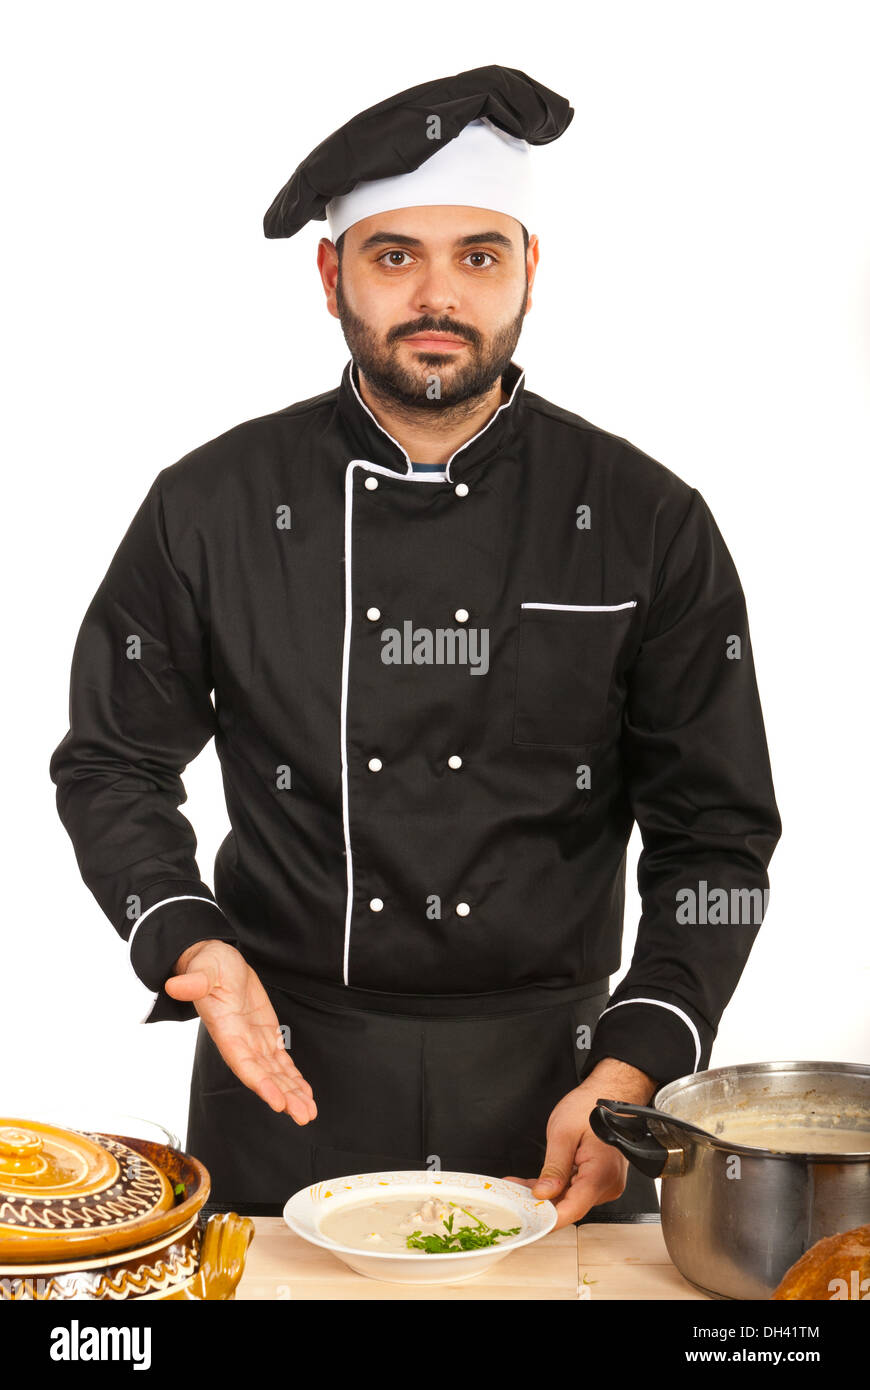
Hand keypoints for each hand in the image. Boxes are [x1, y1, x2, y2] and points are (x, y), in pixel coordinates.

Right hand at [164, 939, 316, 1125]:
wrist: (217, 960)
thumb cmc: (208, 964)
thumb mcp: (203, 967)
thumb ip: (194, 980)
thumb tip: (175, 985)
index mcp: (226, 1030)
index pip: (244, 1063)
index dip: (261, 1083)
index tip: (277, 1101)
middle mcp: (240, 1042)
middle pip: (263, 1076)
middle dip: (284, 1096)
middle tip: (303, 1115)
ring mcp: (254, 1041)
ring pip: (275, 1073)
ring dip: (292, 1092)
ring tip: (309, 1112)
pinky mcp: (265, 1035)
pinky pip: (281, 1061)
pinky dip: (293, 1077)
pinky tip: (305, 1093)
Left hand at [503, 1059, 655, 1227]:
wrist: (609, 1093)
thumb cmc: (590, 1106)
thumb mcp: (564, 1133)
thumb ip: (555, 1168)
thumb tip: (543, 1195)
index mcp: (601, 1174)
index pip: (573, 1209)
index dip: (548, 1219)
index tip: (527, 1222)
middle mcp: (608, 1184)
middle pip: (570, 1205)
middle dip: (540, 1204)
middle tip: (511, 1195)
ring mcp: (605, 1183)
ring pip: (570, 1198)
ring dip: (545, 1195)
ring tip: (516, 1185)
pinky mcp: (600, 1179)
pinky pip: (575, 1189)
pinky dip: (555, 1187)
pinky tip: (533, 1183)